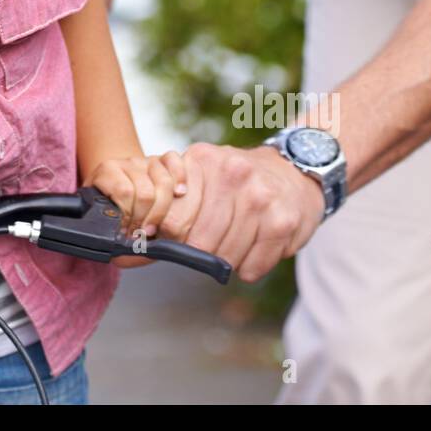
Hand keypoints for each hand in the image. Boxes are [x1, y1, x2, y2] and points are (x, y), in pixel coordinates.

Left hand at [85, 150, 188, 267]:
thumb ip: (113, 238)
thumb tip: (121, 253)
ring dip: (166, 210)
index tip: (131, 234)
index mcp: (106, 173)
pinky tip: (179, 194)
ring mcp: (148, 161)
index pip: (124, 193)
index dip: (130, 217)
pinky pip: (176, 164)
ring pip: (164, 183)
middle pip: (147, 193)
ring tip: (160, 225)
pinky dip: (181, 179)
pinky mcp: (166, 160)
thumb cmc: (117, 208)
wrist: (123, 187)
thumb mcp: (108, 221)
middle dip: (150, 220)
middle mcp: (128, 164)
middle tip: (147, 233)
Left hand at [157, 142, 325, 282]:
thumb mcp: (203, 174)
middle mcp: (232, 175)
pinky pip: (252, 269)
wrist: (295, 172)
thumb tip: (135, 244)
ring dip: (227, 261)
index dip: (171, 238)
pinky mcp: (282, 223)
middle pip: (198, 243)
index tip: (174, 240)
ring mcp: (260, 198)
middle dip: (199, 253)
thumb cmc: (238, 181)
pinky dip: (249, 267)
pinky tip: (254, 245)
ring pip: (225, 258)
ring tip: (234, 241)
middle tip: (208, 245)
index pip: (172, 219)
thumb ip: (169, 203)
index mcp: (204, 161)